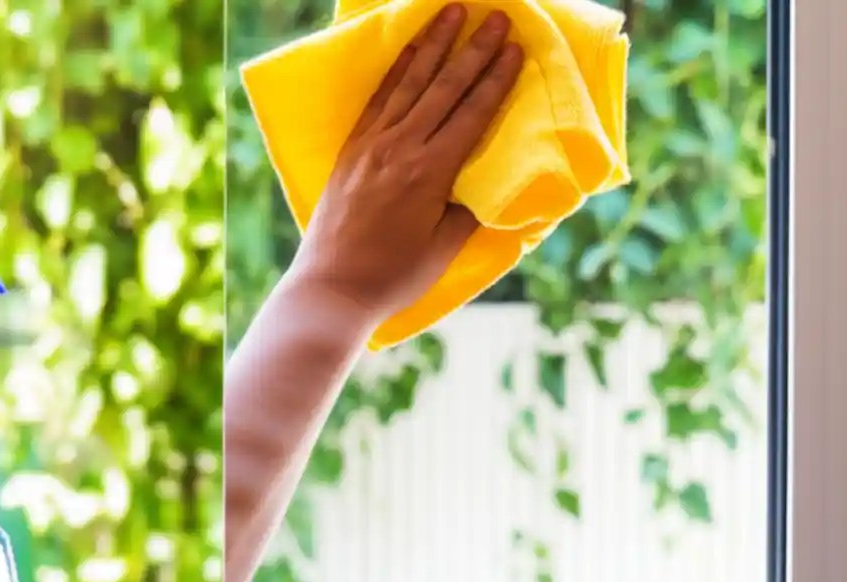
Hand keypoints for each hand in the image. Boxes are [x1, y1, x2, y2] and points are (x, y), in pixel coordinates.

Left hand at [290, 4, 522, 324]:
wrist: (331, 289)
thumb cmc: (393, 276)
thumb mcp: (444, 248)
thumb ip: (468, 211)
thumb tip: (489, 185)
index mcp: (431, 172)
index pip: (472, 114)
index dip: (497, 79)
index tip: (516, 49)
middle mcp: (401, 148)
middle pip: (445, 88)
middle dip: (474, 49)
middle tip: (497, 17)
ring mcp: (372, 145)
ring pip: (410, 83)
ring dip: (434, 44)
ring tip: (453, 11)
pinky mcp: (351, 150)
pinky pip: (378, 99)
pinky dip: (398, 70)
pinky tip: (411, 51)